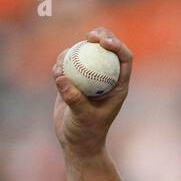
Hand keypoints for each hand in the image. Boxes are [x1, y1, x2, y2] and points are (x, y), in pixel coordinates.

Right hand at [53, 28, 132, 159]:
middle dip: (101, 37)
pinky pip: (69, 65)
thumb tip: (61, 77)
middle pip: (107, 50)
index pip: (124, 59)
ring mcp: (90, 79)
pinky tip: (56, 67)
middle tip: (89, 36)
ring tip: (66, 55)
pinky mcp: (74, 82)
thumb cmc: (86, 134)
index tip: (102, 42)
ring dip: (77, 49)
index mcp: (118, 85)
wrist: (76, 144)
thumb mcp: (82, 117)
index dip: (117, 45)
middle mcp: (106, 79)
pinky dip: (62, 63)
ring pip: (86, 54)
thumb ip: (73, 98)